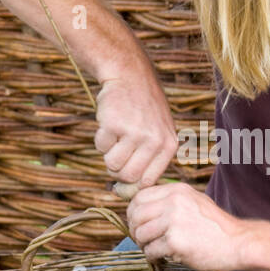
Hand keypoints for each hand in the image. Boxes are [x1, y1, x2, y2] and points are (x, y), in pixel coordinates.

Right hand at [94, 74, 176, 189]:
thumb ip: (148, 162)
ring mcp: (135, 133)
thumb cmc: (144, 111)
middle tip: (118, 152)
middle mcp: (154, 141)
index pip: (148, 181)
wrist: (131, 77)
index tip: (125, 176)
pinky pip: (100, 147)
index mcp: (169, 146)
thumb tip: (126, 193)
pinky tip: (110, 123)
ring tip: (116, 136)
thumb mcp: (158, 134)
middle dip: (118, 170)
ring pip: (112, 164)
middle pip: (128, 176)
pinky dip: (101, 138)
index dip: (133, 183)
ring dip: (108, 154)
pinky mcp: (115, 125)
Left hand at [126, 184, 246, 270]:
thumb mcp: (194, 201)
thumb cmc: (216, 227)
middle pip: (136, 215)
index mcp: (177, 190)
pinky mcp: (175, 242)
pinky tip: (164, 257)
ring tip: (156, 249)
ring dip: (144, 245)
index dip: (134, 213)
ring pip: (141, 234)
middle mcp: (174, 202)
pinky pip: (151, 250)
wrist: (239, 243)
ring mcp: (174, 221)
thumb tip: (139, 208)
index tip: (139, 224)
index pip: (139, 198)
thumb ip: (170, 201)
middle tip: (144, 240)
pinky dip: (154, 257)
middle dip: (136, 230)